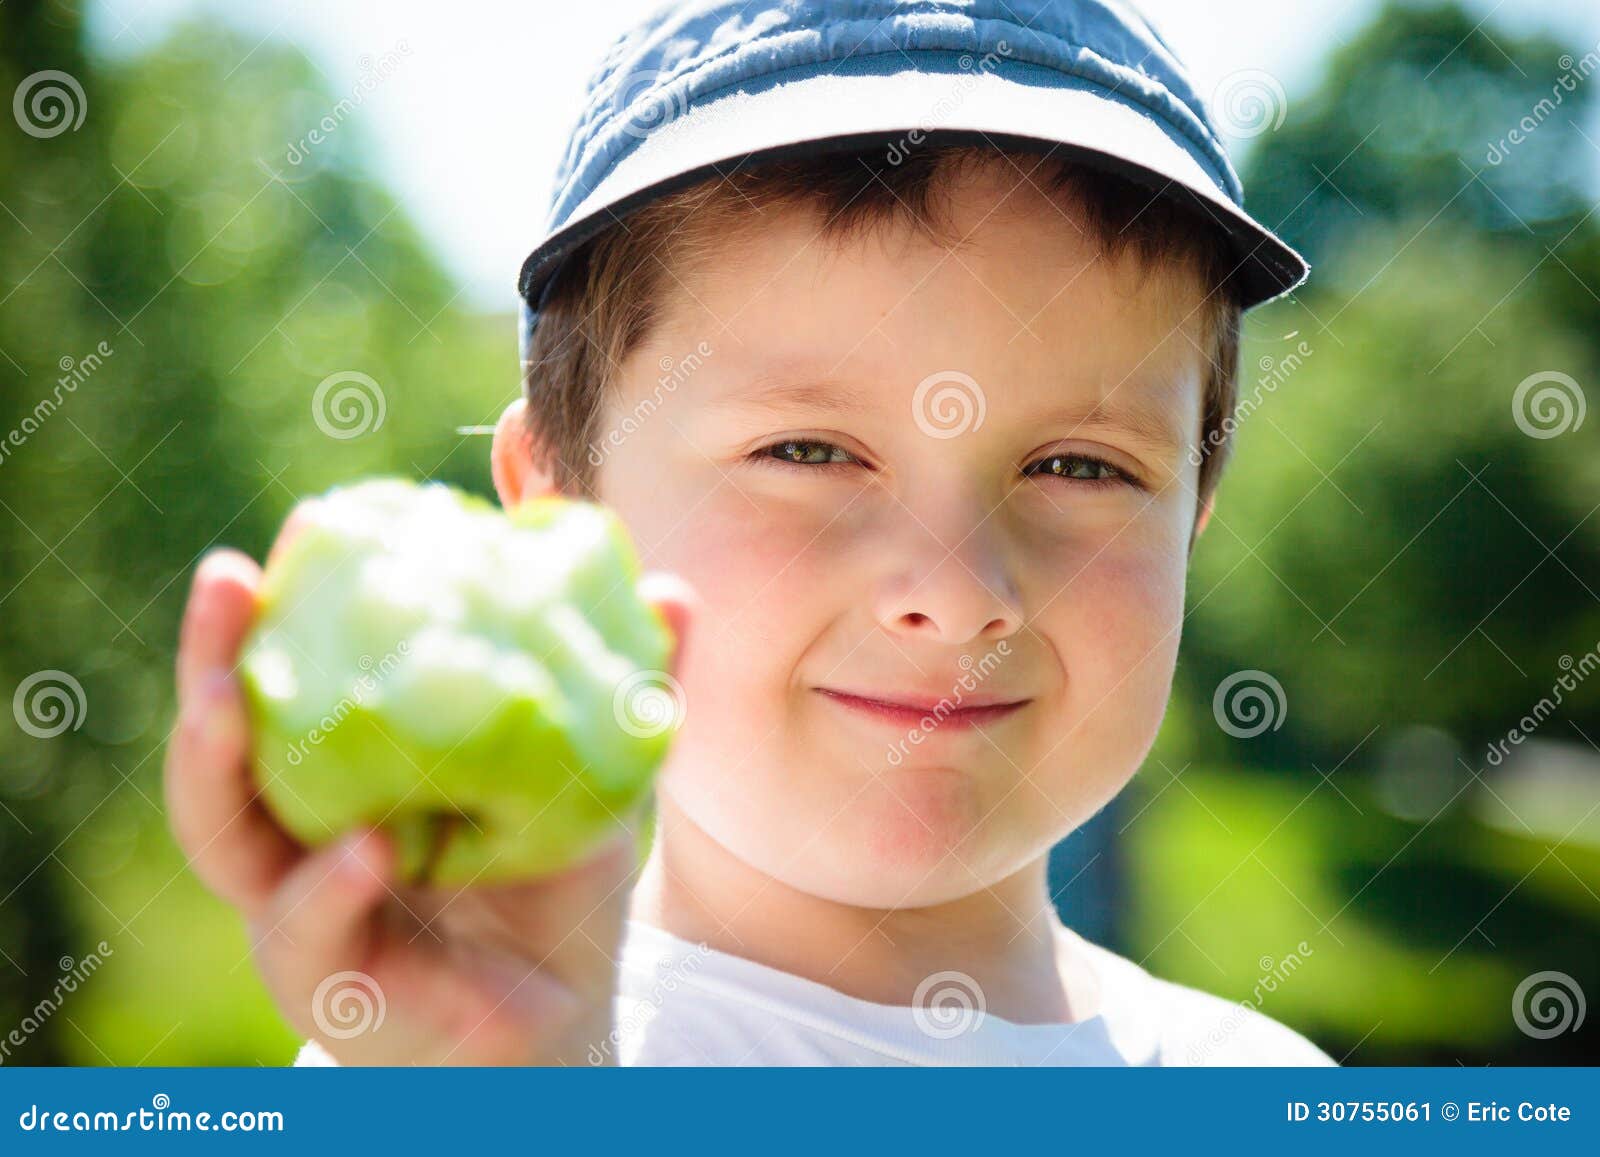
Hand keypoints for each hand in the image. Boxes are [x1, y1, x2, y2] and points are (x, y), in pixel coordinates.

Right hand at [163, 499, 694, 1064]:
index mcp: (346, 773)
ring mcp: (302, 911)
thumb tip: (670, 593)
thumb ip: (623, 696)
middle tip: (223, 584)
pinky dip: (330, 892)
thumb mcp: (592, 777)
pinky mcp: (334, 987)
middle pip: (221, 746)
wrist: (566, 1014)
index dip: (284, 602)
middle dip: (208, 662)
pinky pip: (314, 937)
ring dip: (218, 769)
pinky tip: (368, 851)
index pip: (289, 677)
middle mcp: (299, 836)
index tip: (305, 520)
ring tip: (233, 707)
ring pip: (228, 843)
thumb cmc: (555, 883)